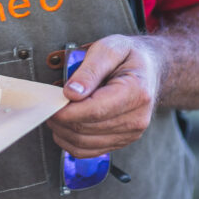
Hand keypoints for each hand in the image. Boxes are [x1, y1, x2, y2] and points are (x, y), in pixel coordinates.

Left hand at [47, 35, 162, 157]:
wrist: (150, 68)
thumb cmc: (128, 56)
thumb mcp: (110, 48)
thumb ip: (90, 69)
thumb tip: (71, 93)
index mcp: (135, 92)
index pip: (94, 111)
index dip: (66, 111)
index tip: (49, 103)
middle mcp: (137, 118)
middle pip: (86, 129)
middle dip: (60, 120)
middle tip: (47, 105)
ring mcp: (131, 133)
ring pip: (84, 144)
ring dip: (62, 132)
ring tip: (54, 113)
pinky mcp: (122, 141)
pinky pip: (89, 151)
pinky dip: (70, 142)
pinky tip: (64, 126)